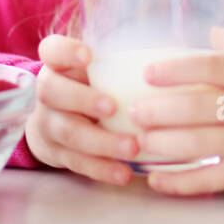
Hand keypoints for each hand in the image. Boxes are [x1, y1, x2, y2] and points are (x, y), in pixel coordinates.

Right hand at [23, 34, 141, 186]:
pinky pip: (77, 162)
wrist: (52, 122)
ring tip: (132, 148)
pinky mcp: (55, 154)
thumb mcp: (95, 69)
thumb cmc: (88, 87)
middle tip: (113, 107)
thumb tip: (176, 56)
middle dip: (83, 100)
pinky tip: (124, 173)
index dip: (66, 50)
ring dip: (101, 141)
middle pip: (52, 91)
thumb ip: (120, 63)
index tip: (89, 56)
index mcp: (57, 64)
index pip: (52, 49)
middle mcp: (47, 92)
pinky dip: (102, 169)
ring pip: (68, 132)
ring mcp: (47, 124)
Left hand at [131, 28, 223, 195]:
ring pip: (198, 143)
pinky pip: (210, 179)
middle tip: (133, 112)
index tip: (148, 72)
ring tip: (139, 142)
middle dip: (159, 110)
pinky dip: (181, 183)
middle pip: (196, 107)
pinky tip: (157, 181)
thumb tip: (212, 32)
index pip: (211, 66)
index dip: (177, 69)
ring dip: (163, 144)